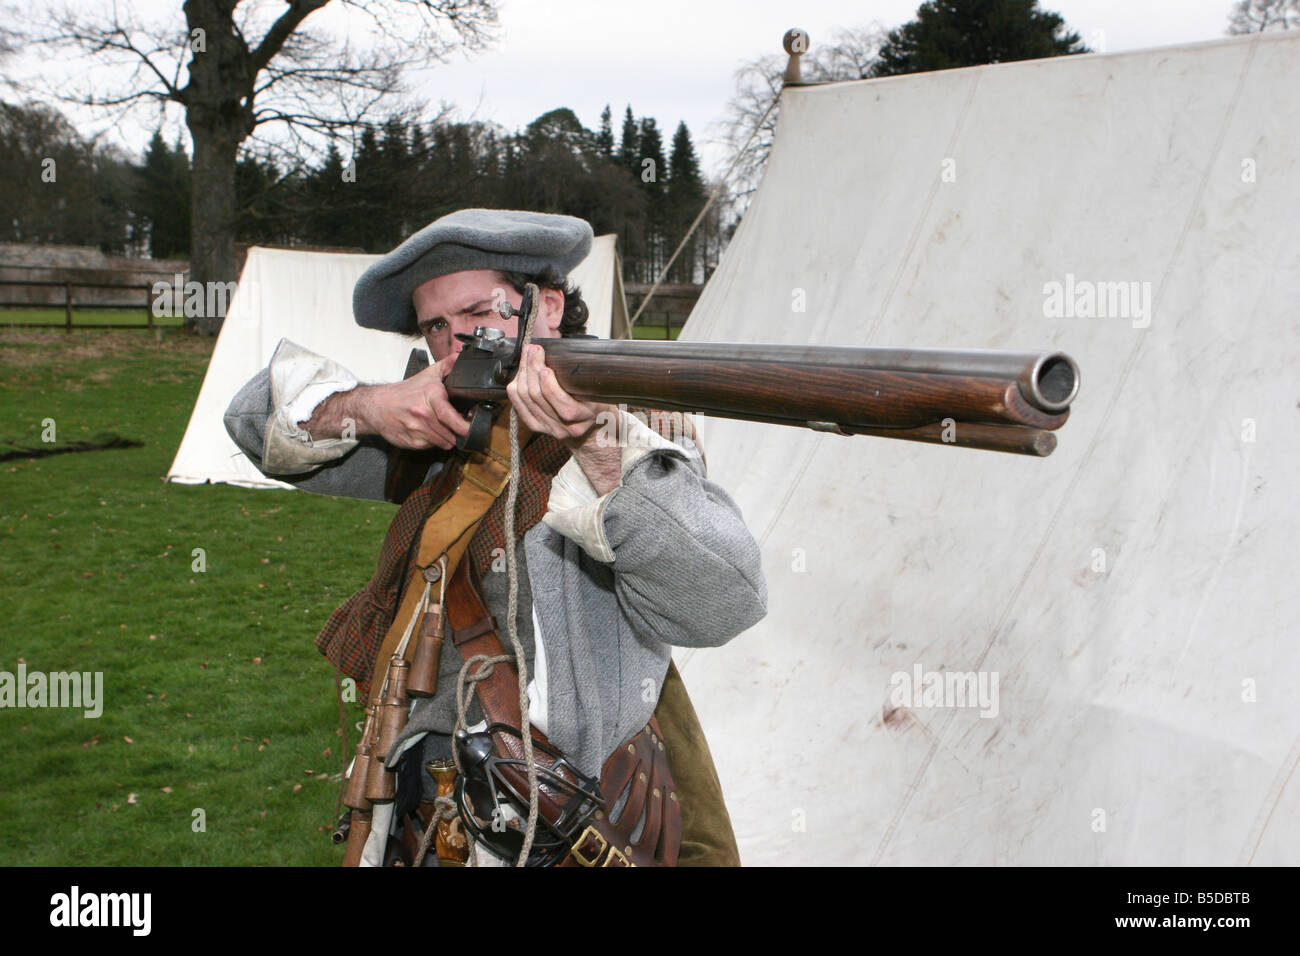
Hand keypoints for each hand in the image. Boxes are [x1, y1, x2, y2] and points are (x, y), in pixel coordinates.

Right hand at [358, 356, 470, 449]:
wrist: (377, 406)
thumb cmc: (403, 393)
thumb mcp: (426, 375)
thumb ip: (446, 366)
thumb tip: (459, 357)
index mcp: (429, 396)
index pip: (448, 416)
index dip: (462, 426)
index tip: (468, 429)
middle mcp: (422, 414)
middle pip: (449, 433)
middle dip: (456, 432)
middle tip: (455, 426)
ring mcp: (416, 430)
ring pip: (442, 442)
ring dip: (446, 438)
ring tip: (440, 427)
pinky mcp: (411, 442)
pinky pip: (430, 446)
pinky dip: (432, 442)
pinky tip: (428, 431)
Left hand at [506, 344, 621, 493]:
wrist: (591, 431)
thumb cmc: (598, 407)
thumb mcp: (601, 394)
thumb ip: (588, 379)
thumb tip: (568, 353)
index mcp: (584, 418)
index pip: (563, 407)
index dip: (550, 385)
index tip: (547, 365)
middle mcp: (564, 427)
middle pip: (538, 397)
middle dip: (533, 369)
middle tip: (534, 350)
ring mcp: (548, 428)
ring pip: (525, 398)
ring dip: (523, 373)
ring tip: (527, 355)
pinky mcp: (536, 425)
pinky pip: (518, 404)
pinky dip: (517, 385)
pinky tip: (521, 372)